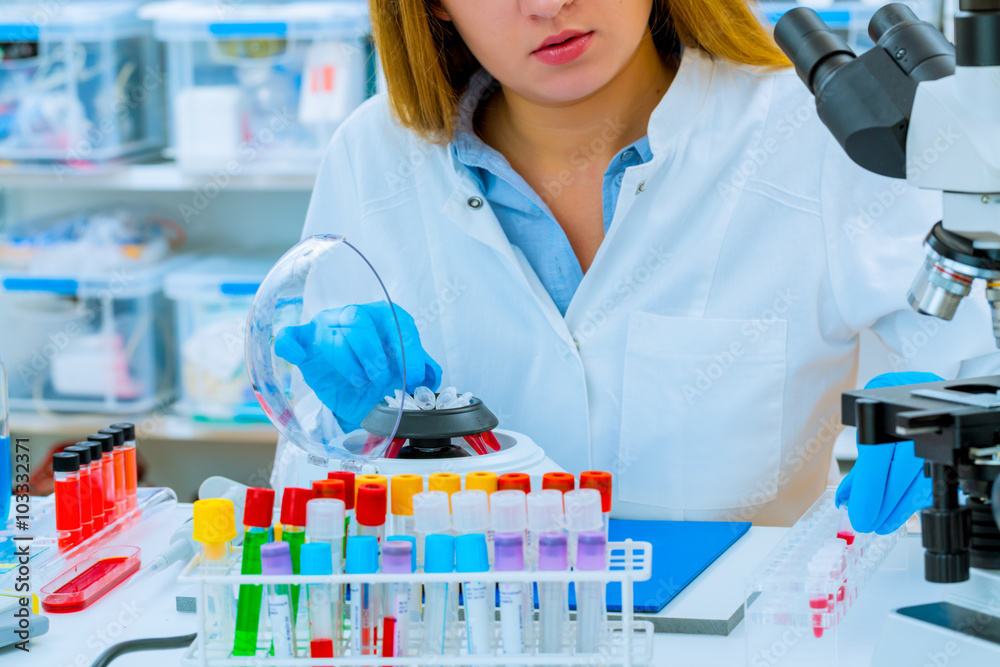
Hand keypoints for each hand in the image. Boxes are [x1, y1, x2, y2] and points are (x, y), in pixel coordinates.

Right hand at [274, 301, 441, 429]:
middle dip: (374, 353)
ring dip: (348, 362)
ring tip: (360, 383)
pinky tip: (298, 357)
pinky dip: (290, 346)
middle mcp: (354, 316)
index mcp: (383, 318)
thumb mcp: (401, 373)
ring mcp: (325, 327)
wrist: (349, 390)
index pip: (397, 320)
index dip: (408, 349)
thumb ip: (421, 369)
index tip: (414, 376)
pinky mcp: (303, 343)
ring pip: (331, 334)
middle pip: (360, 321)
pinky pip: (289, 337)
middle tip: (382, 380)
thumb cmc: (377, 373)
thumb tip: (433, 378)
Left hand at [836, 371, 941, 534]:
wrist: (914, 383)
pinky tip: (904, 510)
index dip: (869, 491)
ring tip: (884, 523)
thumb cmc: (884, 402)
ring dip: (902, 508)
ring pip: (923, 480)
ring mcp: (939, 431)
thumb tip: (846, 499)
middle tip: (868, 523)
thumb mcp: (863, 424)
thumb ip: (857, 463)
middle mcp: (917, 418)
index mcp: (888, 406)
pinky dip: (918, 499)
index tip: (861, 514)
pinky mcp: (950, 446)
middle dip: (884, 506)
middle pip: (902, 474)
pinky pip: (936, 479)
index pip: (877, 456)